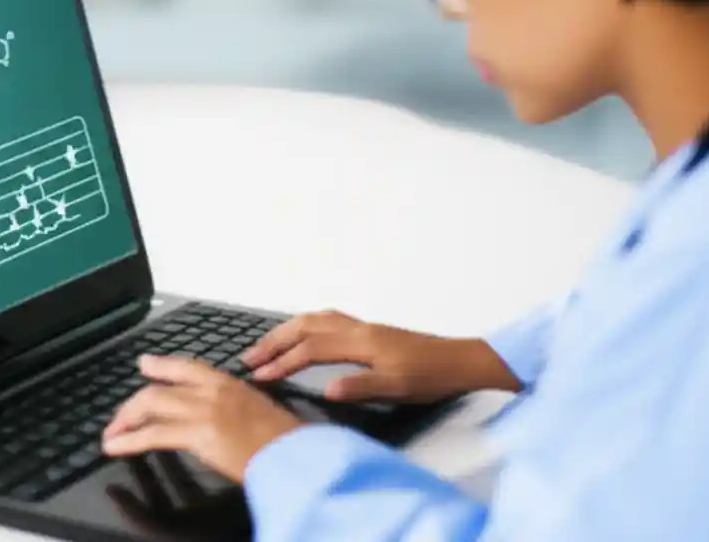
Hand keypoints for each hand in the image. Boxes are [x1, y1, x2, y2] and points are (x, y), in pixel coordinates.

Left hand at [102, 355, 303, 482]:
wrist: (295, 455)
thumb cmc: (285, 440)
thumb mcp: (259, 411)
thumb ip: (234, 407)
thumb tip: (219, 418)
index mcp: (229, 383)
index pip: (187, 366)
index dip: (162, 365)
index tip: (145, 365)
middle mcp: (212, 390)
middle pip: (160, 388)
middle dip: (134, 403)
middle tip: (120, 417)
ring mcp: (202, 410)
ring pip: (151, 405)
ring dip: (126, 420)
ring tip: (112, 435)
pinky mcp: (196, 433)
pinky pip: (153, 434)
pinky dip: (130, 441)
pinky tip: (116, 447)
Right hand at [242, 310, 521, 401]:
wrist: (460, 361)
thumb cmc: (431, 377)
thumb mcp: (397, 388)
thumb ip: (361, 386)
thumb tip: (326, 389)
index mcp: (362, 342)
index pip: (311, 350)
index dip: (282, 362)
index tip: (259, 377)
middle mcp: (359, 329)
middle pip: (306, 326)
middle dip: (274, 340)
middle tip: (249, 357)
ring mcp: (364, 327)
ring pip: (316, 319)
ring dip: (287, 330)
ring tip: (267, 345)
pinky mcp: (370, 331)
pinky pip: (328, 319)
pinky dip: (307, 324)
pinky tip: (305, 334)